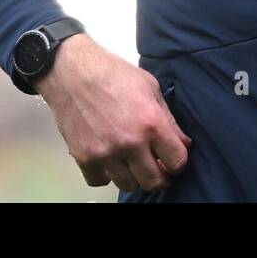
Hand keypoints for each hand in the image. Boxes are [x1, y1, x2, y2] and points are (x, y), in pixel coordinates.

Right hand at [35, 33, 192, 191]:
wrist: (73, 73)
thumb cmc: (114, 74)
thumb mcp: (150, 88)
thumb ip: (169, 119)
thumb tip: (183, 143)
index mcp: (151, 123)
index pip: (177, 161)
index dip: (179, 162)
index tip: (173, 159)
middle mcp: (130, 143)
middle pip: (153, 181)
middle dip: (160, 176)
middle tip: (157, 167)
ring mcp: (105, 153)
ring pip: (128, 185)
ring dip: (134, 176)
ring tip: (133, 162)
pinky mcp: (84, 158)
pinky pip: (100, 181)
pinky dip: (106, 175)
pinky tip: (109, 160)